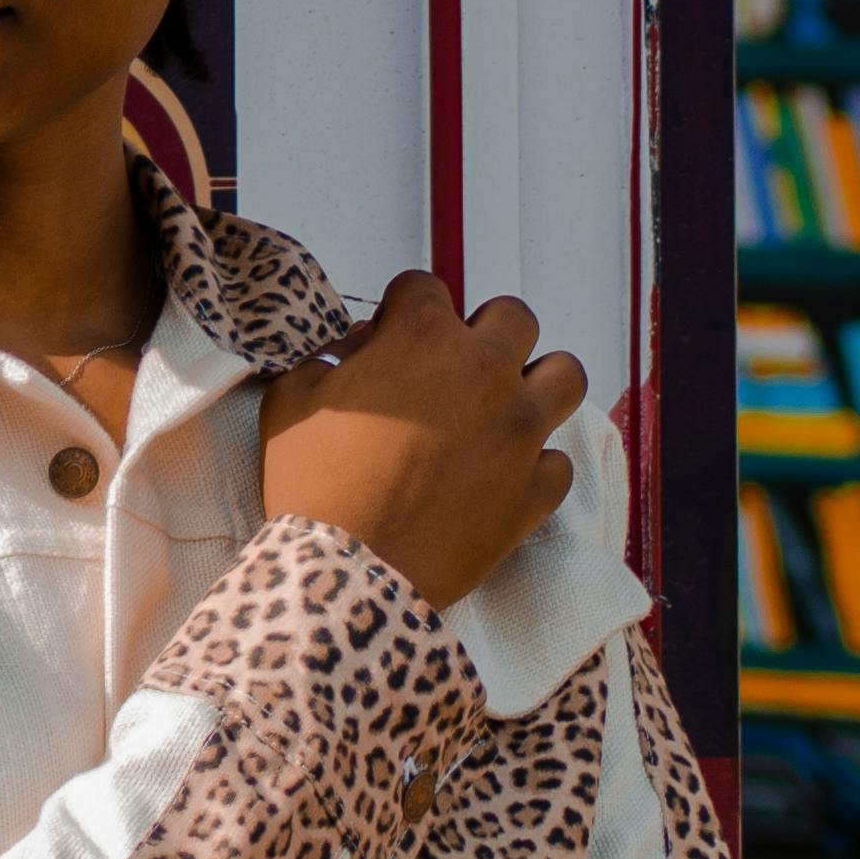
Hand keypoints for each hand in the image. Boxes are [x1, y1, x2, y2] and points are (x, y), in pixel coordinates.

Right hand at [259, 269, 587, 608]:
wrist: (346, 570)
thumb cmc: (311, 481)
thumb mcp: (294, 398)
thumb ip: (332, 355)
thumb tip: (366, 346)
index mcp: (423, 336)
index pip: (426, 288)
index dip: (403, 312)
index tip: (391, 340)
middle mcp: (485, 370)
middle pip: (514, 317)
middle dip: (484, 332)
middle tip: (454, 370)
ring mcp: (520, 430)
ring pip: (565, 376)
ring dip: (537, 383)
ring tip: (503, 409)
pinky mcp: (535, 490)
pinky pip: (557, 462)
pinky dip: (534, 466)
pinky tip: (501, 477)